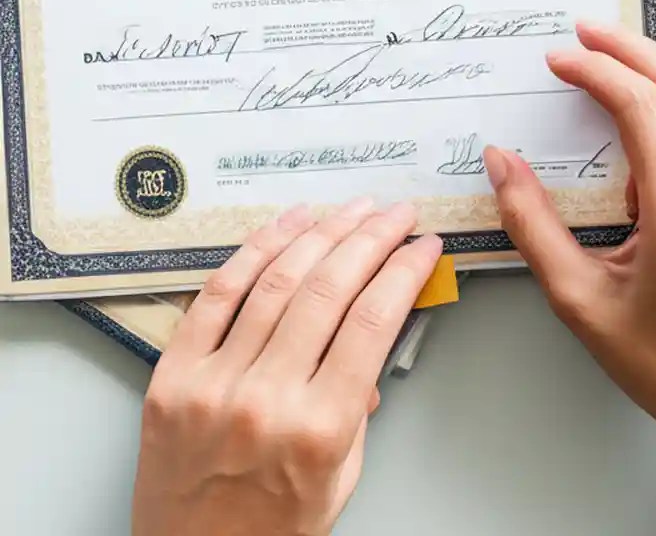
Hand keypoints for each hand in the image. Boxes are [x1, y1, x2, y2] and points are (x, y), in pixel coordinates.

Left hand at [132, 200, 441, 535]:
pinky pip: (216, 296)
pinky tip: (285, 227)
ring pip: (276, 282)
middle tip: (396, 215)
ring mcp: (213, 383)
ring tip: (351, 210)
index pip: (373, 322)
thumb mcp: (342, 475)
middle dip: (372, 239)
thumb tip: (370, 335)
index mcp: (319, 429)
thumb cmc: (271, 529)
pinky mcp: (172, 376)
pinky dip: (254, 252)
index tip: (423, 248)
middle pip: (330, 290)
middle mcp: (266, 399)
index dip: (405, 271)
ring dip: (322, 233)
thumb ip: (359, 403)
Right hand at [484, 22, 655, 518]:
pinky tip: (632, 116)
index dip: (595, 71)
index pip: (641, 107)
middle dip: (628, 47)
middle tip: (581, 32)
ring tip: (602, 60)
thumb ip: (533, 225)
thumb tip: (501, 163)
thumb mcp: (579, 298)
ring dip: (653, 71)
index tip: (556, 59)